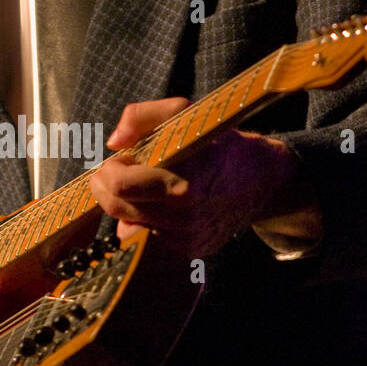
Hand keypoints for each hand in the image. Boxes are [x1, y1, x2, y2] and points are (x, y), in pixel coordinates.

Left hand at [89, 98, 319, 258]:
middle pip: (119, 208)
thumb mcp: (185, 114)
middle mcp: (186, 216)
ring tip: (139, 186)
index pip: (122, 187)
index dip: (109, 171)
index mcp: (185, 182)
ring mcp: (187, 238)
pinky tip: (155, 205)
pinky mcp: (189, 251)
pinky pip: (146, 239)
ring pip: (128, 225)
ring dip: (124, 204)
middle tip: (113, 172)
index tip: (117, 159)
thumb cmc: (218, 143)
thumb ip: (142, 117)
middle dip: (106, 187)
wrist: (260, 179)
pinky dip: (142, 220)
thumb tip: (114, 142)